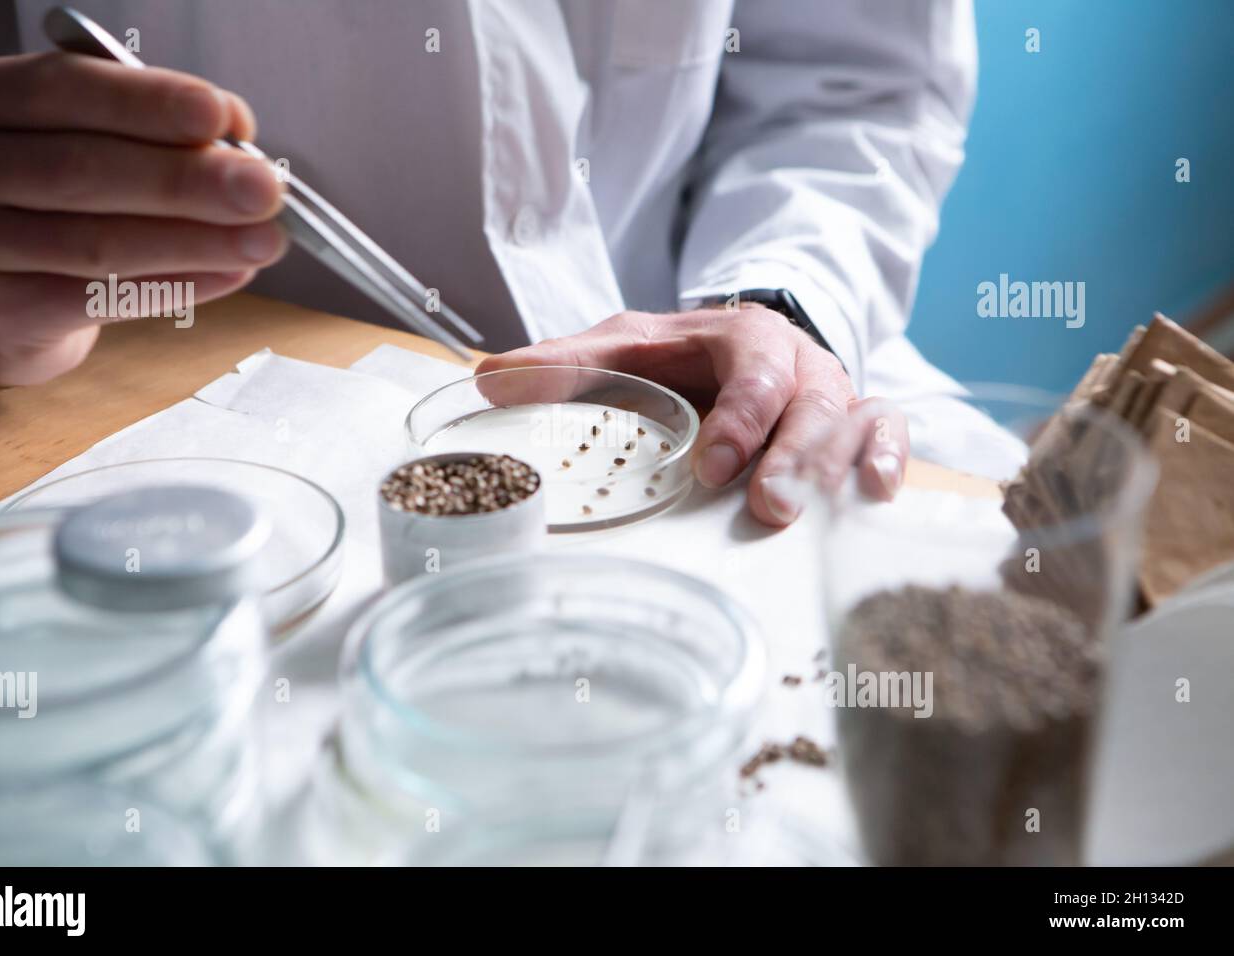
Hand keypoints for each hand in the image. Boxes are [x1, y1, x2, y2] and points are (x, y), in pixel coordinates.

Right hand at [0, 53, 287, 389]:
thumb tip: (233, 137)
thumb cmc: (29, 199)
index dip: (149, 103)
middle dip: (188, 180)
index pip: (63, 90)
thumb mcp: (56, 138)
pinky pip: (102, 300)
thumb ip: (133, 131)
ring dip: (196, 241)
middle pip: (84, 171)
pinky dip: (176, 286)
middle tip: (264, 190)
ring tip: (264, 239)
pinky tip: (229, 274)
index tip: (223, 116)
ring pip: (98, 243)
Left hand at [476, 307, 909, 526]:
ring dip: (833, 471)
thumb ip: (564, 366)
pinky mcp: (857, 422)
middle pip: (811, 403)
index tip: (713, 466)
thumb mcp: (621, 348)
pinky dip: (890, 458)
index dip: (741, 415)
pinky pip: (888, 432)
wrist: (740, 344)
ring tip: (806, 520)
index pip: (753, 367)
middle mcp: (797, 364)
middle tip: (769, 508)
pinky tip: (876, 495)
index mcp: (741, 337)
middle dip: (793, 456)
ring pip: (852, 422)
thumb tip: (486, 379)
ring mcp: (833, 393)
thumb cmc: (677, 355)